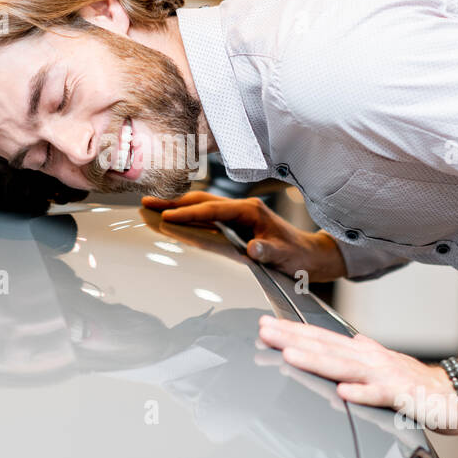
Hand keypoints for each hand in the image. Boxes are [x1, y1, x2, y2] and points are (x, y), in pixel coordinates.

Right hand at [141, 191, 347, 281]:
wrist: (309, 255)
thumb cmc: (297, 256)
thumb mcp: (284, 257)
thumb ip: (268, 252)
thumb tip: (252, 249)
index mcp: (251, 211)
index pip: (213, 209)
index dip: (189, 213)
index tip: (167, 216)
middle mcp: (243, 207)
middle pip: (202, 201)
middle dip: (174, 202)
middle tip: (148, 204)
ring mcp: (239, 213)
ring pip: (203, 205)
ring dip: (178, 206)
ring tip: (154, 207)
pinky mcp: (236, 221)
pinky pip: (208, 214)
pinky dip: (189, 214)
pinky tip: (175, 216)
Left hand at [256, 315, 457, 434]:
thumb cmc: (419, 384)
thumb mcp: (385, 365)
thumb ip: (365, 354)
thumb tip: (347, 342)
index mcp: (364, 353)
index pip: (323, 339)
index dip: (294, 330)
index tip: (265, 324)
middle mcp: (371, 359)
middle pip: (326, 347)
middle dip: (294, 338)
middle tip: (264, 330)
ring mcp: (386, 376)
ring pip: (346, 367)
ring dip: (318, 360)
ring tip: (291, 355)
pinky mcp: (403, 397)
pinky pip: (380, 396)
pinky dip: (362, 393)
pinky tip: (343, 393)